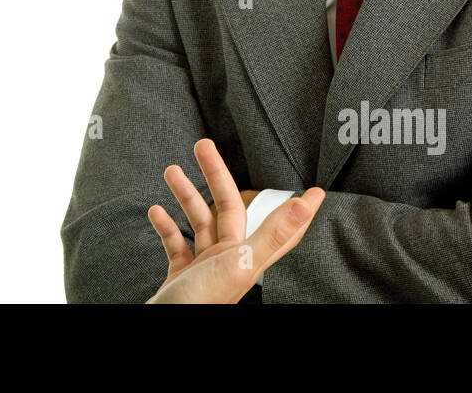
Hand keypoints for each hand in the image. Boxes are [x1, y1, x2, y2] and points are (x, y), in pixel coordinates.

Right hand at [145, 139, 323, 302]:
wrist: (166, 325)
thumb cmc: (201, 302)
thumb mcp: (239, 262)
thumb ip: (271, 233)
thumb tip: (304, 207)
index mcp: (249, 256)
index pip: (284, 228)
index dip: (301, 210)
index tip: (315, 191)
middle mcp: (230, 259)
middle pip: (228, 208)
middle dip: (215, 175)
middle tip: (203, 147)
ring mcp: (206, 267)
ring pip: (200, 221)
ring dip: (186, 196)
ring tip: (171, 171)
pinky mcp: (183, 275)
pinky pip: (176, 244)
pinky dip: (167, 226)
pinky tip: (157, 212)